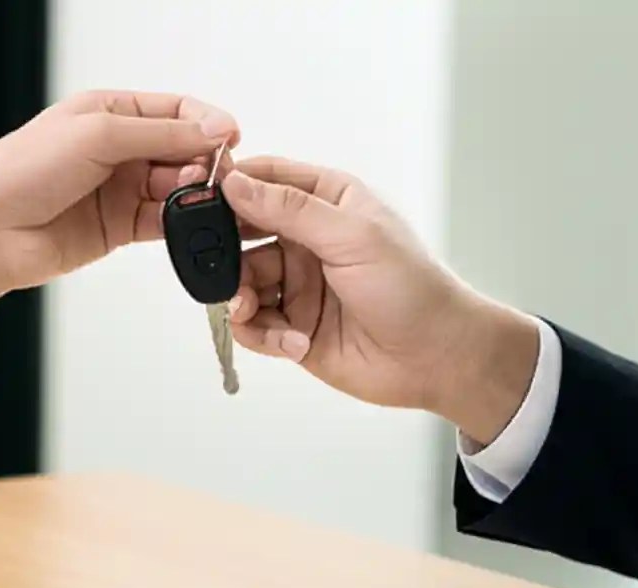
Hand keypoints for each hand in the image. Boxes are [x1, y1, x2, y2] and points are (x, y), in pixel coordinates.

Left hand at [0, 90, 238, 329]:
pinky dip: (182, 221)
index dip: (207, 122)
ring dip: (195, 191)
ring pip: (178, 186)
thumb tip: (213, 130)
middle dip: (204, 159)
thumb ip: (160, 133)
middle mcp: (117, 149)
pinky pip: (165, 221)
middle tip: (217, 173)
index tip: (231, 137)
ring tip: (199, 198)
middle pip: (183, 149)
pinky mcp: (120, 227)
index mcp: (108, 112)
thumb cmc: (20, 174)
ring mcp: (120, 189)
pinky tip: (189, 221)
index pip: (174, 110)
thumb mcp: (97, 135)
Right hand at [212, 156, 538, 443]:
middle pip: (241, 233)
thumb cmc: (412, 288)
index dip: (231, 184)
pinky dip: (261, 334)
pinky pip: (254, 325)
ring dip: (241, 297)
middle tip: (220, 267)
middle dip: (224, 250)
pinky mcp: (294, 328)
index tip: (199, 197)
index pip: (266, 178)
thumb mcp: (352, 236)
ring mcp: (299, 285)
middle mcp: (308, 240)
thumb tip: (235, 182)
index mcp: (328, 202)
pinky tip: (292, 343)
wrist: (438, 359)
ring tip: (254, 310)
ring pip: (242, 282)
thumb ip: (290, 209)